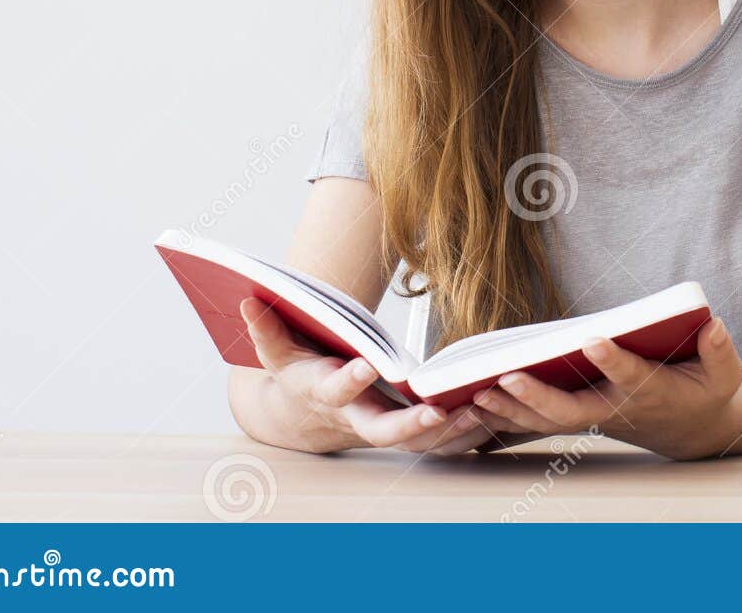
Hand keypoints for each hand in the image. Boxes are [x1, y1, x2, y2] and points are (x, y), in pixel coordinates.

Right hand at [238, 298, 491, 455]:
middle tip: (436, 412)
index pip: (335, 389)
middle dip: (408, 425)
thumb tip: (249, 300)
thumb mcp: (278, 354)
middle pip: (382, 430)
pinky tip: (492, 417)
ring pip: (417, 441)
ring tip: (480, 410)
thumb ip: (267, 331)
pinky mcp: (403, 434)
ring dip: (448, 431)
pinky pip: (436, 442)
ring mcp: (381, 429)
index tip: (365, 365)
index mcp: (326, 393)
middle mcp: (355, 417)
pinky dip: (462, 435)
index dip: (348, 379)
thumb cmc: (298, 376)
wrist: (303, 420)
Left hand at [470, 316, 741, 459]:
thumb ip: (719, 350)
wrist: (692, 431)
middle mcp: (618, 408)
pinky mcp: (580, 417)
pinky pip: (540, 421)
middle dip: (539, 397)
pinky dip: (509, 415)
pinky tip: (478, 400)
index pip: (631, 377)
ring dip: (513, 409)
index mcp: (653, 393)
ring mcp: (595, 417)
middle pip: (572, 410)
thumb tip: (712, 324)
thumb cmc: (706, 392)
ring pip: (549, 421)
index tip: (594, 340)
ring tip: (479, 392)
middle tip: (508, 378)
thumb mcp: (724, 374)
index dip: (613, 361)